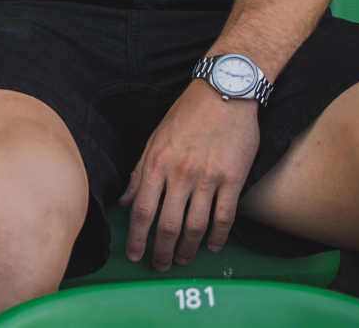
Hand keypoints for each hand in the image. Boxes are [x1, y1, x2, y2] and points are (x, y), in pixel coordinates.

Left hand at [120, 79, 260, 269]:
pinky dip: (218, 236)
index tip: (134, 253)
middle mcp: (181, 173)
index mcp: (157, 163)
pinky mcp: (234, 179)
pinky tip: (212, 246)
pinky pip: (225, 217)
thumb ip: (140, 171)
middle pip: (167, 224)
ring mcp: (209, 177)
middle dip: (161, 251)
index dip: (136, 237)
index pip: (142, 210)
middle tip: (160, 265)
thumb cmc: (186, 114)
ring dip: (187, 248)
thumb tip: (124, 200)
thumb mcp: (154, 138)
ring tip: (183, 260)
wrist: (224, 93)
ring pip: (196, 226)